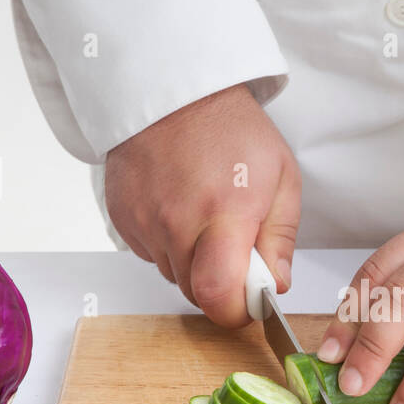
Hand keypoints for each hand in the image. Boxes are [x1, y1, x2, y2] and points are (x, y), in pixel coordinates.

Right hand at [104, 83, 299, 325]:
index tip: (249, 301)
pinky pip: (150, 253)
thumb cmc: (234, 131)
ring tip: (205, 218)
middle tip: (235, 250)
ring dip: (193, 263)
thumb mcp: (281, 178)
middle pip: (196, 293)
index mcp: (224, 213)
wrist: (174, 92)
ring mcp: (144, 221)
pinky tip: (180, 208)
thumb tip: (274, 286)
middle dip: (220, 285)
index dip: (235, 311)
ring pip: (173, 275)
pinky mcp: (122, 218)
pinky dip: (168, 244)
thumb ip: (281, 239)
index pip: (218, 294)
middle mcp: (177, 222)